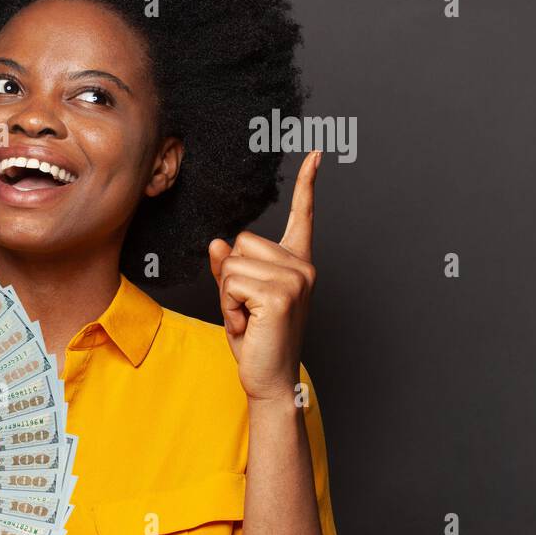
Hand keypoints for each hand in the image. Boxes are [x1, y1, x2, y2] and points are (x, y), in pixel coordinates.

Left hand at [209, 150, 319, 403]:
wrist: (269, 379)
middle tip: (248, 310)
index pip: (304, 216)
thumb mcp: (239, 298)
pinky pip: (232, 281)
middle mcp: (303, 267)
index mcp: (298, 264)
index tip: (317, 155)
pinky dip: (230, 305)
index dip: (308, 184)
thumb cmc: (257, 340)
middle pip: (242, 243)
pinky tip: (248, 324)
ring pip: (233, 263)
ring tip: (249, 319)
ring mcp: (295, 279)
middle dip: (232, 277)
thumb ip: (231, 268)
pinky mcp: (280, 294)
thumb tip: (218, 243)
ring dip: (229, 295)